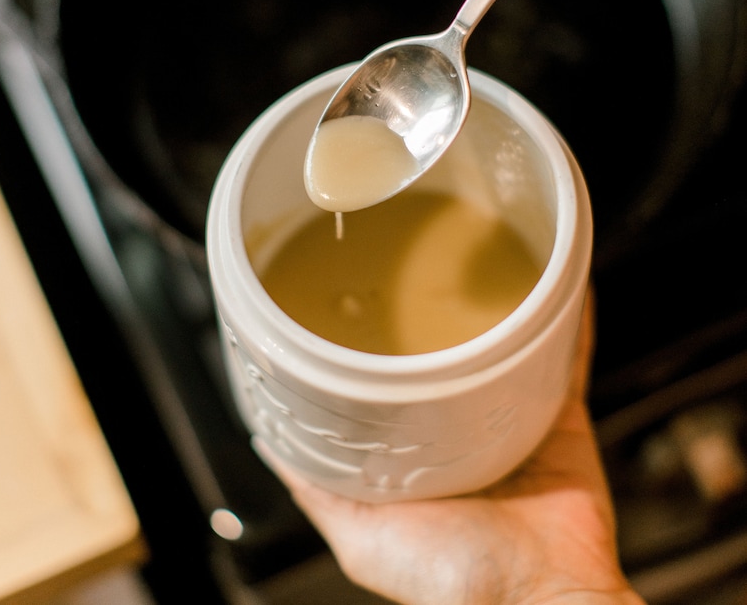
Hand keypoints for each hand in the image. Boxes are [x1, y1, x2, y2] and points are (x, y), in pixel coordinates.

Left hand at [254, 289, 645, 604]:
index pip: (394, 391)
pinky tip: (558, 286)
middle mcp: (466, 438)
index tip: (361, 310)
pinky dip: (567, 323)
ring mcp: (514, 423)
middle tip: (420, 276)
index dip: (380, 353)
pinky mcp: (559, 418)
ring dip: (499, 315)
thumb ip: (317, 492)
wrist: (543, 595)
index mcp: (422, 460)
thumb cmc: (455, 581)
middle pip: (450, 364)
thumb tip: (270, 445)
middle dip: (437, 322)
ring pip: (505, 352)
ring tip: (483, 266)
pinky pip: (566, 359)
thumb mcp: (362, 537)